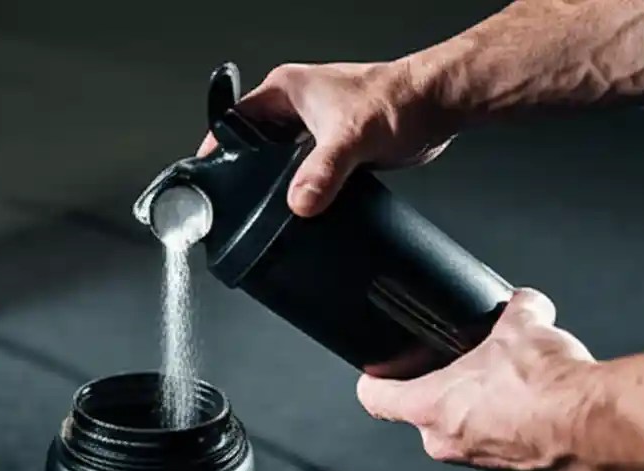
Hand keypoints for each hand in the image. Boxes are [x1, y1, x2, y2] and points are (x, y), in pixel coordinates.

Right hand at [196, 60, 458, 217]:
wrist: (437, 106)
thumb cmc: (398, 99)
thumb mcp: (351, 137)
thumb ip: (322, 171)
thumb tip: (300, 201)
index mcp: (285, 90)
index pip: (233, 119)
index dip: (216, 147)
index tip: (206, 174)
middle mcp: (295, 107)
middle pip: (254, 146)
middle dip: (248, 173)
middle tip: (241, 200)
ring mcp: (313, 128)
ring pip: (280, 162)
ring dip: (280, 183)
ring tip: (273, 205)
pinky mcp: (333, 148)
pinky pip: (305, 172)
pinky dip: (304, 189)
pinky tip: (305, 206)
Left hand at [356, 289, 603, 470]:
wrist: (597, 426)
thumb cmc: (544, 385)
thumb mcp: (521, 326)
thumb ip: (515, 310)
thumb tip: (524, 303)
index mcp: (429, 408)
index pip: (375, 397)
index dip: (375, 378)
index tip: (379, 370)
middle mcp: (449, 443)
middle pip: (425, 413)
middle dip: (445, 387)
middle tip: (469, 363)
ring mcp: (484, 462)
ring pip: (469, 430)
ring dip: (485, 406)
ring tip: (517, 379)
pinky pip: (507, 443)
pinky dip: (519, 424)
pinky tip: (545, 401)